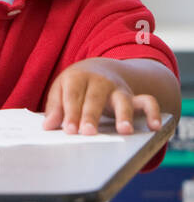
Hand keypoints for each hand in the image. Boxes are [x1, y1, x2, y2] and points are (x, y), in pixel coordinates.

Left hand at [43, 59, 162, 135]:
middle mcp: (99, 81)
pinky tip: (155, 126)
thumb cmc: (76, 85)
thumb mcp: (61, 89)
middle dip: (91, 116)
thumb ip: (55, 108)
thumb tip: (48, 126)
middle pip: (95, 98)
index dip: (71, 113)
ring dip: (124, 115)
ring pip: (122, 100)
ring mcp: (118, 88)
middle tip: (88, 133)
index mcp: (76, 77)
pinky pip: (148, 102)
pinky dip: (153, 112)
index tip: (70, 130)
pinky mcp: (134, 96)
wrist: (100, 68)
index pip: (72, 96)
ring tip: (124, 131)